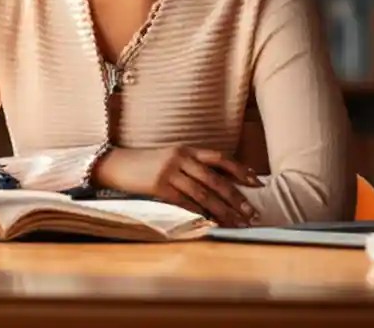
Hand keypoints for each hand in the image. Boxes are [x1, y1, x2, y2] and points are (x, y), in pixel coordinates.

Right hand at [91, 146, 262, 226]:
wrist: (117, 164)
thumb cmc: (146, 163)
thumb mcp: (170, 156)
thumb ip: (191, 165)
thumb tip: (218, 183)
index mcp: (187, 149)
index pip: (220, 158)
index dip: (240, 170)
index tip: (257, 183)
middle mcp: (181, 158)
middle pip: (215, 179)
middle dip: (236, 197)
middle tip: (252, 213)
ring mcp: (170, 171)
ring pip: (203, 194)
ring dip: (223, 211)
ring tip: (237, 223)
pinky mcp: (159, 186)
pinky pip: (185, 202)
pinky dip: (200, 214)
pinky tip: (212, 224)